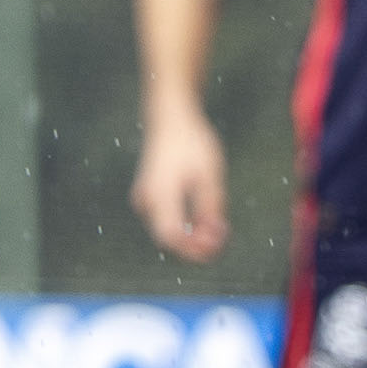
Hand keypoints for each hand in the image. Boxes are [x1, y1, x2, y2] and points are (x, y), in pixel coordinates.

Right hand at [134, 107, 226, 262]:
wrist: (169, 118)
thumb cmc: (191, 143)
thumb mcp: (209, 177)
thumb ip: (211, 210)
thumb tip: (214, 237)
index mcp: (161, 195)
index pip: (172, 237)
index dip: (195, 249)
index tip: (218, 244)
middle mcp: (147, 200)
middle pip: (168, 238)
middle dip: (196, 245)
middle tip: (222, 237)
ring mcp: (144, 198)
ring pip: (167, 231)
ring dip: (191, 236)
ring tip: (217, 227)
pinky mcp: (148, 195)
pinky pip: (165, 220)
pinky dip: (184, 225)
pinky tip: (204, 219)